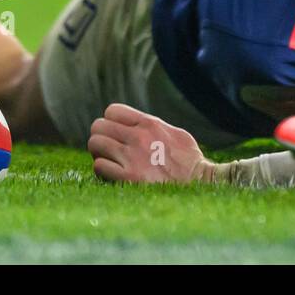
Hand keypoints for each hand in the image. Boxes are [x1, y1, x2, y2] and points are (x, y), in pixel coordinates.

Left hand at [88, 103, 214, 183]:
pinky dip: (102, 170)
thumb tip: (136, 123)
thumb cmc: (189, 160)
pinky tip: (112, 174)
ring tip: (108, 160)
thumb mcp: (174, 133)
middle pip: (98, 126)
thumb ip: (153, 126)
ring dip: (99, 153)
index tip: (115, 132)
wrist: (199, 183)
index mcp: (149, 123)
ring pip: (95, 144)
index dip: (110, 121)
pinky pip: (99, 166)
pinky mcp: (128, 178)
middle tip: (108, 148)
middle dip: (101, 136)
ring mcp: (132, 157)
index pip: (112, 111)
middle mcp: (138, 137)